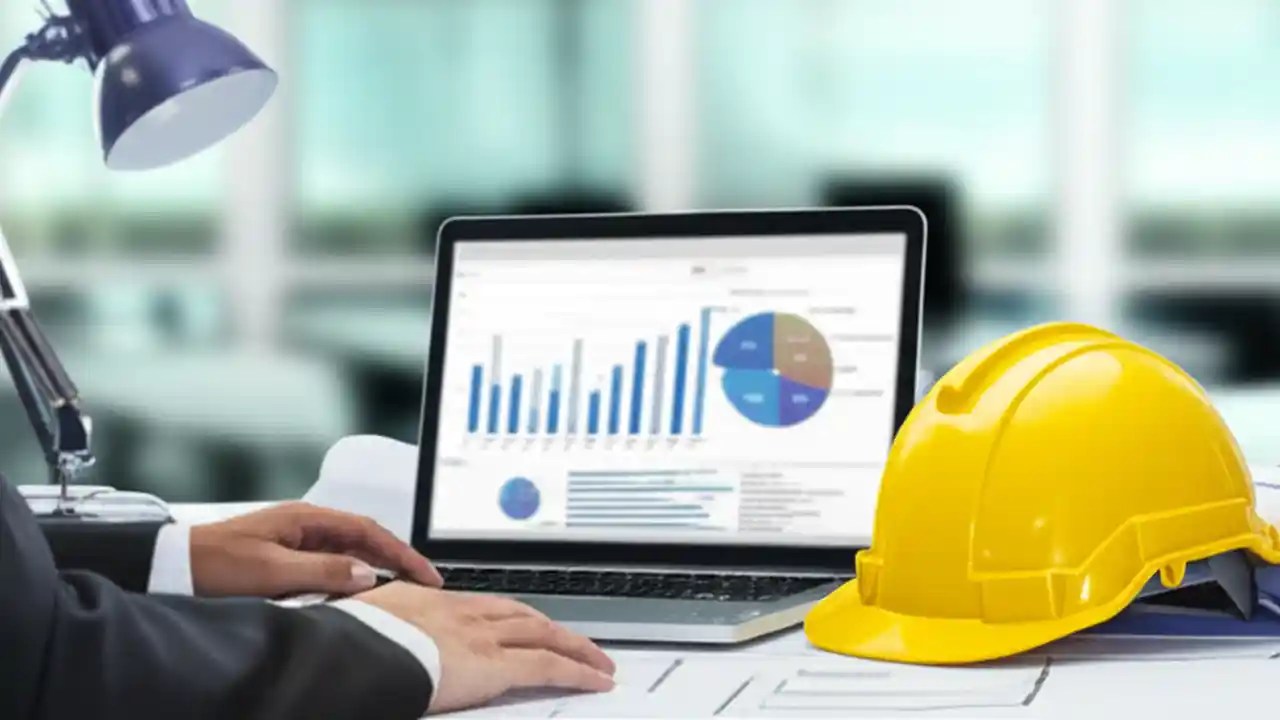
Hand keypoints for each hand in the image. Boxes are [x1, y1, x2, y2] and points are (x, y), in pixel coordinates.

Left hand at [190, 502, 442, 597]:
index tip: (427, 573)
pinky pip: (332, 561)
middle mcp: (305, 523)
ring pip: (350, 550)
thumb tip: (368, 573)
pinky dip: (353, 574)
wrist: (171, 567)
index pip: (369, 531)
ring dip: (378, 566)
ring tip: (402, 586)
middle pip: (365, 537)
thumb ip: (323, 571)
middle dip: (398, 558)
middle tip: (426, 581)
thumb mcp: (271, 571)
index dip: (403, 553)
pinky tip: (360, 589)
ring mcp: (297, 538)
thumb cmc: (214, 564)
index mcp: (306, 518)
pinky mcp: (287, 555)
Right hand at [356, 582, 615, 713]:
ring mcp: (481, 636)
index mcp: (432, 603)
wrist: (350, 653)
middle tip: (579, 642)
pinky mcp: (492, 665)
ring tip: (598, 661)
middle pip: (523, 616)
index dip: (516, 616)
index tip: (529, 624)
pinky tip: (595, 680)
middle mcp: (463, 613)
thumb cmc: (347, 643)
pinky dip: (577, 671)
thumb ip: (383, 627)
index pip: (488, 607)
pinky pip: (548, 666)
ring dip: (576, 647)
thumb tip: (377, 634)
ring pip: (544, 635)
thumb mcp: (362, 624)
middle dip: (555, 629)